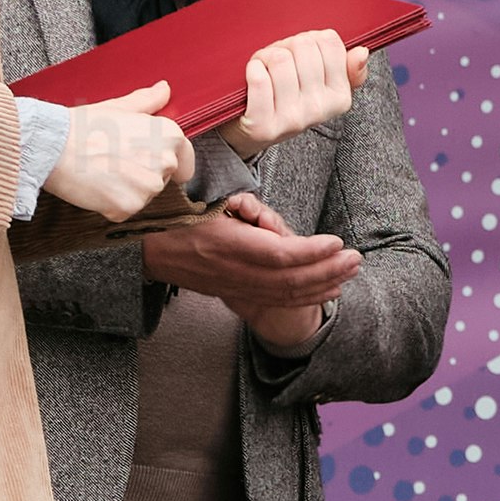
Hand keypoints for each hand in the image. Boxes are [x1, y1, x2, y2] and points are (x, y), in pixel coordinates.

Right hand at [36, 82, 196, 228]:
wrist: (55, 147)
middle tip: (114, 159)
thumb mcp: (120, 107)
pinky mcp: (129, 207)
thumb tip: (164, 90)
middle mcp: (165, 162)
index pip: (186, 159)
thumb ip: (147, 102)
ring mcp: (148, 188)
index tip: (149, 159)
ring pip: (143, 195)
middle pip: (163, 178)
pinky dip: (111, 204)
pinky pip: (125, 210)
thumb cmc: (84, 126)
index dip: (169, 160)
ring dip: (127, 189)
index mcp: (169, 136)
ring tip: (103, 171)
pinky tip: (96, 186)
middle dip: (143, 173)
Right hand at [144, 195, 360, 347]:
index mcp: (223, 244)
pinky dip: (307, 297)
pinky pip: (277, 300)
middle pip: (289, 280)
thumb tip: (255, 211)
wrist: (144, 246)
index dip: (310, 252)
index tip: (335, 241)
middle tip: (355, 258)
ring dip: (323, 284)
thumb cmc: (174, 213)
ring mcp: (233, 286)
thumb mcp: (201, 199)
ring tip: (351, 272)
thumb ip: (235, 206)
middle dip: (327, 270)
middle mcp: (231, 271)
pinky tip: (331, 290)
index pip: (277, 255)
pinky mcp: (235, 293)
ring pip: (286, 293)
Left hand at [211, 23, 360, 154]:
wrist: (254, 133)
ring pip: (280, 59)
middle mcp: (320, 111)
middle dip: (286, 46)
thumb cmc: (287, 97)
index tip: (300, 55)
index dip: (310, 40)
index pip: (329, 41)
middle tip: (278, 63)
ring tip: (264, 70)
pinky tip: (254, 77)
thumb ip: (346, 68)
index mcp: (340, 97)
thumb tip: (361, 52)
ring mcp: (292, 120)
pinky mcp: (264, 126)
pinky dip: (252, 70)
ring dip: (265, 57)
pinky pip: (259, 79)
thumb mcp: (321, 84)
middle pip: (303, 45)